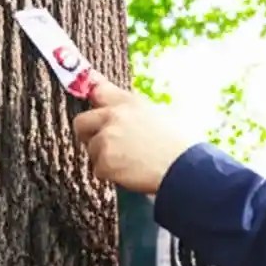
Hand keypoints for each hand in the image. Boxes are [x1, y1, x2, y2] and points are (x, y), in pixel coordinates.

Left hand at [71, 76, 198, 194]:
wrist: (184, 169)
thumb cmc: (180, 146)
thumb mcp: (159, 116)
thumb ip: (134, 113)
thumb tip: (121, 114)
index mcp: (130, 102)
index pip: (98, 90)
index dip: (93, 101)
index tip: (91, 105)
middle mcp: (115, 116)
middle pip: (81, 122)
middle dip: (88, 135)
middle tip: (103, 146)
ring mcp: (107, 138)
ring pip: (91, 150)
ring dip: (105, 159)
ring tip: (130, 163)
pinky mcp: (105, 161)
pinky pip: (99, 170)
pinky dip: (112, 176)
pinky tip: (131, 173)